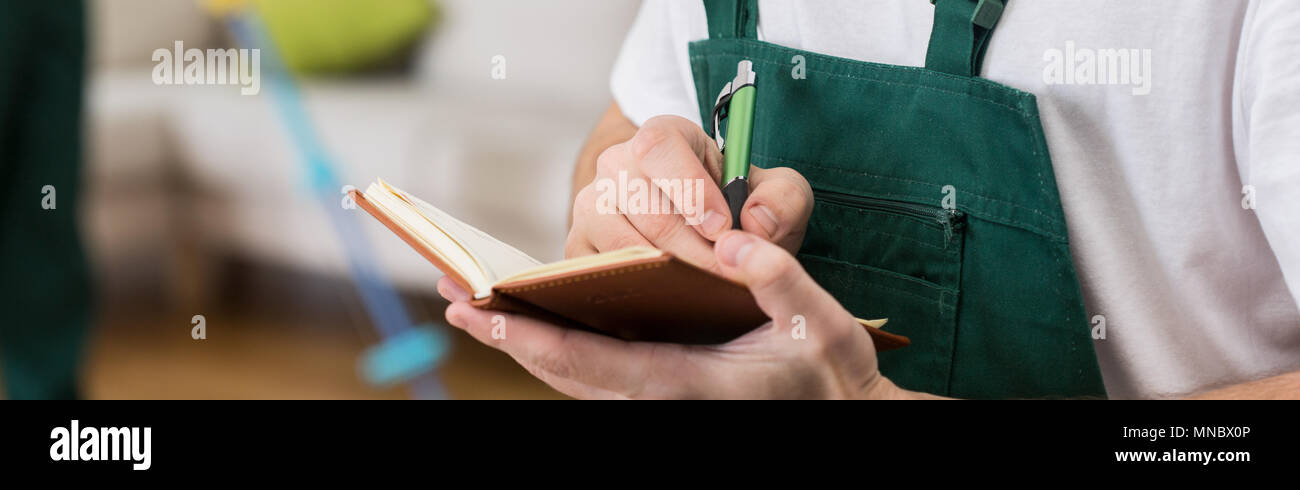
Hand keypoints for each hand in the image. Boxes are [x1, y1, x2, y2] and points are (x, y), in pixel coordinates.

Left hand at [440, 230, 915, 398]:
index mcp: (687, 383)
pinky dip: (553, 349)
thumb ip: (778, 281)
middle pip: (563, 374)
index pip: (593, 362)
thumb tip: (733, 245)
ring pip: (571, 378)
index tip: (482, 314)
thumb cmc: (832, 372)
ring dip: (520, 343)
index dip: (533, 338)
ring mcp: (658, 399)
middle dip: (505, 338)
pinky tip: (533, 320)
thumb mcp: (821, 321)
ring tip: (474, 307)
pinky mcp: (662, 390)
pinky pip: (592, 373)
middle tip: (452, 300)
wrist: (842, 411)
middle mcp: (661, 398)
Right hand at [567, 115, 813, 272]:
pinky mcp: (579, 249)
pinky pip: (598, 273)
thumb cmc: (739, 211)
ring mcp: (591, 207)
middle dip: (688, 246)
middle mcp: (617, 166)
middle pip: (639, 202)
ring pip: (618, 243)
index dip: (688, 187)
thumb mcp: (779, 197)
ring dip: (665, 272)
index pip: (658, 145)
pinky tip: (669, 302)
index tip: (720, 228)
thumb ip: (784, 200)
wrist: (708, 242)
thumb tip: (755, 222)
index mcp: (663, 138)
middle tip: (724, 276)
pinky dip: (634, 291)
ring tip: (702, 291)